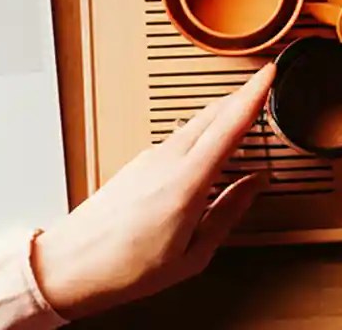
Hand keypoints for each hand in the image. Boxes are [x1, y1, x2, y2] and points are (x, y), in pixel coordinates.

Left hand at [32, 64, 274, 319]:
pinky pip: (179, 137)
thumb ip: (228, 212)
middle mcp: (166, 160)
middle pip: (213, 114)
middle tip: (266, 90)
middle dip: (242, 97)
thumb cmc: (125, 267)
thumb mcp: (193, 254)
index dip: (253, 94)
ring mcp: (149, 157)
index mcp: (186, 183)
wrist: (72, 263)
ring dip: (222, 115)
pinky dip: (202, 133)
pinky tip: (208, 149)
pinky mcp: (138, 163)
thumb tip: (254, 185)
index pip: (229, 125)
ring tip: (243, 121)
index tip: (269, 74)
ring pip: (195, 123)